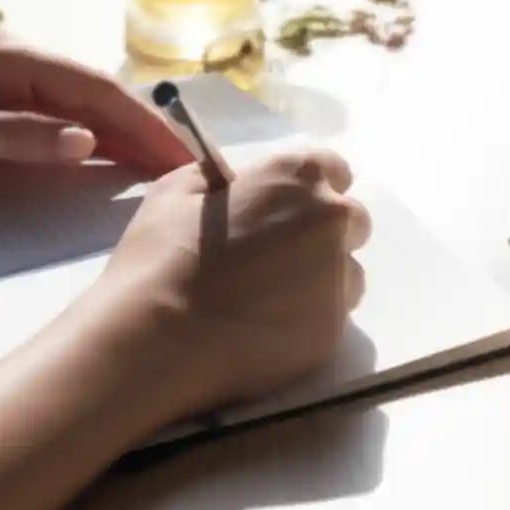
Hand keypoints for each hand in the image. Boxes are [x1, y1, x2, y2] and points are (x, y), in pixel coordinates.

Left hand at [0, 33, 192, 179]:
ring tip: (165, 176)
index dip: (146, 125)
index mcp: (10, 60)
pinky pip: (59, 125)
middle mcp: (16, 65)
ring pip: (84, 112)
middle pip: (100, 98)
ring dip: (125, 140)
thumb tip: (90, 141)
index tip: (183, 160)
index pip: (98, 91)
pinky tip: (110, 166)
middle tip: (191, 176)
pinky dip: (93, 145)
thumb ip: (17, 136)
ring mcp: (6, 87)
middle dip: (148, 133)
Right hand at [90, 149, 372, 413]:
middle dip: (322, 232)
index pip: (333, 168)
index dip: (306, 188)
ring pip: (347, 274)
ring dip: (320, 279)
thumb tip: (231, 188)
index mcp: (298, 178)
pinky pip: (329, 319)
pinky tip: (264, 330)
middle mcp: (332, 224)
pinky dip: (306, 321)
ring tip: (270, 300)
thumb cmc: (161, 256)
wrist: (159, 341)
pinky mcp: (332, 333)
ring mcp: (338, 282)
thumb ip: (219, 181)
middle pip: (350, 222)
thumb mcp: (176, 191)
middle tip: (275, 255)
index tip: (282, 207)